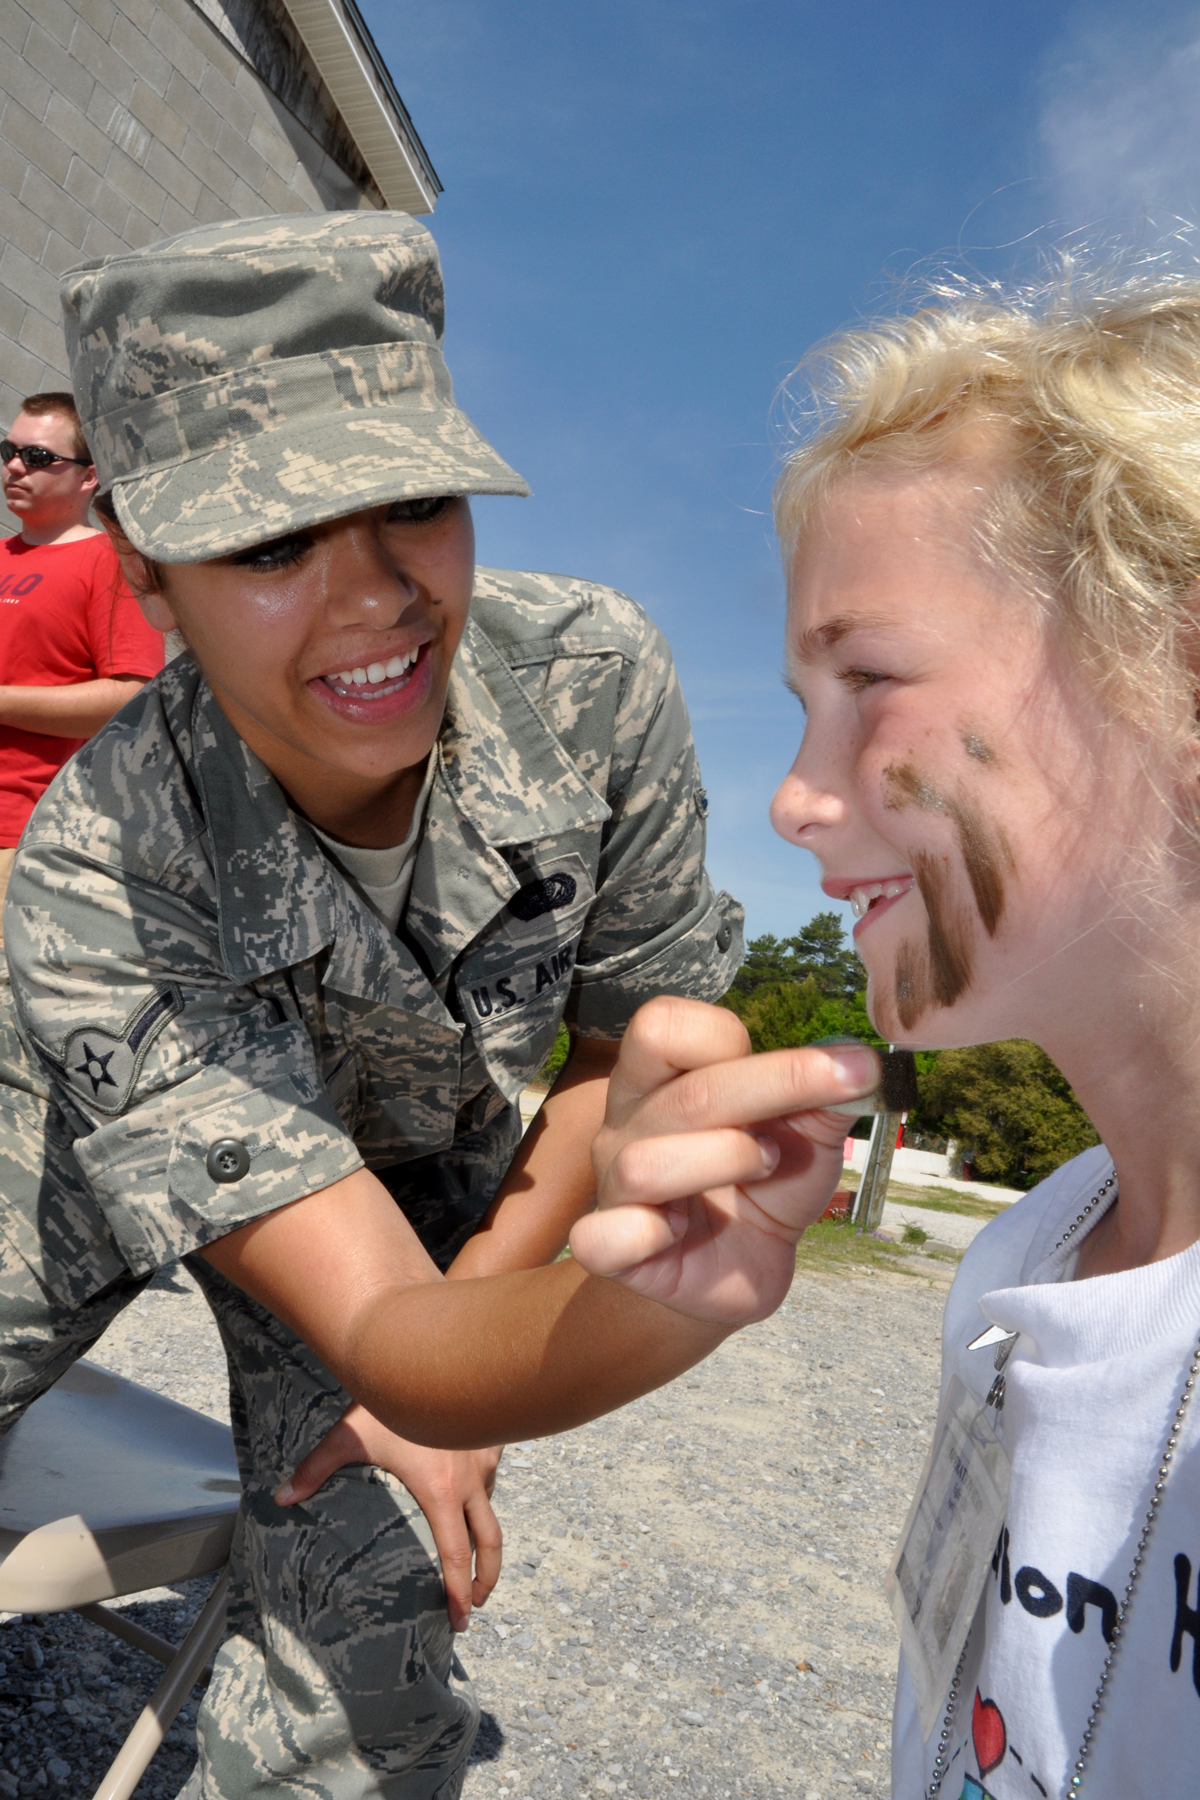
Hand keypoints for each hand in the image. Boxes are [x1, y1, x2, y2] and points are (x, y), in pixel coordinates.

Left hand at [274, 1403, 503, 1630]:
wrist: (425, 1352)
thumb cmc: (385, 1396)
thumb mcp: (346, 1438)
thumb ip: (312, 1471)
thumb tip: (279, 1499)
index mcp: (439, 1490)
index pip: (454, 1554)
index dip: (457, 1591)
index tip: (459, 1618)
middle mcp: (471, 1478)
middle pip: (489, 1541)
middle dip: (485, 1578)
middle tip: (475, 1602)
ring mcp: (485, 1456)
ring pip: (490, 1504)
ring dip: (481, 1532)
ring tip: (467, 1547)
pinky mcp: (490, 1436)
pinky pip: (492, 1473)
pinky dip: (483, 1491)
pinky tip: (468, 1488)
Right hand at [569, 997, 877, 1323]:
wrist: (743, 1267)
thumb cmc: (764, 1188)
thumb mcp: (807, 1136)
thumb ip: (828, 1097)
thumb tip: (857, 1061)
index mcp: (661, 1079)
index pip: (661, 1026)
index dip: (727, 1036)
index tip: (790, 1063)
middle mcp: (627, 1124)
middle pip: (685, 1093)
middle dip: (775, 1087)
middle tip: (839, 1092)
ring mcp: (614, 1188)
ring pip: (646, 1164)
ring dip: (724, 1160)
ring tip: (763, 1168)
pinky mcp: (612, 1252)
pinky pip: (601, 1239)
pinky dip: (644, 1233)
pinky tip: (677, 1231)